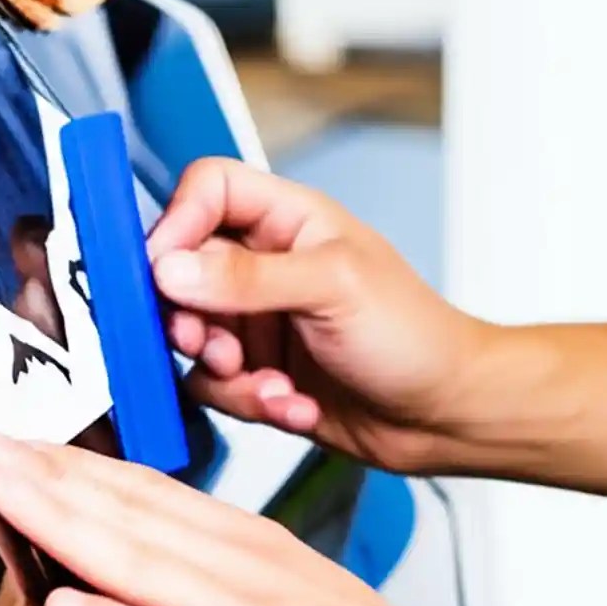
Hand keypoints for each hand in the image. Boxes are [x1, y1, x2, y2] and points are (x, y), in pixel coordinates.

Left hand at [0, 435, 418, 605]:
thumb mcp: (286, 594)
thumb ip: (206, 571)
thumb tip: (116, 566)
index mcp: (260, 552)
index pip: (160, 497)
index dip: (87, 470)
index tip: (29, 452)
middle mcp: (262, 576)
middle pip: (145, 518)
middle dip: (61, 483)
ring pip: (154, 568)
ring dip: (74, 528)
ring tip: (9, 496)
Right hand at [147, 158, 490, 472]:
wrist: (445, 415)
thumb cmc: (415, 336)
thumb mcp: (332, 288)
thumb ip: (247, 277)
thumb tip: (170, 267)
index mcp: (287, 220)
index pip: (208, 190)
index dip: (177, 221)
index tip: (161, 267)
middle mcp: (263, 265)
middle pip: (181, 269)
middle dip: (189, 315)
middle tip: (205, 341)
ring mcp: (256, 319)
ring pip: (190, 334)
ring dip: (222, 368)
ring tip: (267, 383)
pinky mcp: (254, 370)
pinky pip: (212, 384)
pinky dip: (245, 400)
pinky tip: (292, 403)